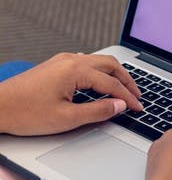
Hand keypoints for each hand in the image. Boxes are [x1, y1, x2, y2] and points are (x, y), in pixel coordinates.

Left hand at [0, 52, 141, 135]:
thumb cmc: (25, 113)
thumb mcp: (65, 119)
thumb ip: (96, 111)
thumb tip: (118, 106)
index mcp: (75, 70)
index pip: (111, 83)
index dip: (128, 96)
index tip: (138, 107)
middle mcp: (71, 60)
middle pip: (109, 64)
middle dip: (126, 80)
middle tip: (137, 95)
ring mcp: (62, 60)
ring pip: (98, 61)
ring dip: (114, 74)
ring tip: (124, 88)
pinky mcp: (55, 64)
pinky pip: (86, 62)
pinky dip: (100, 71)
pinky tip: (100, 82)